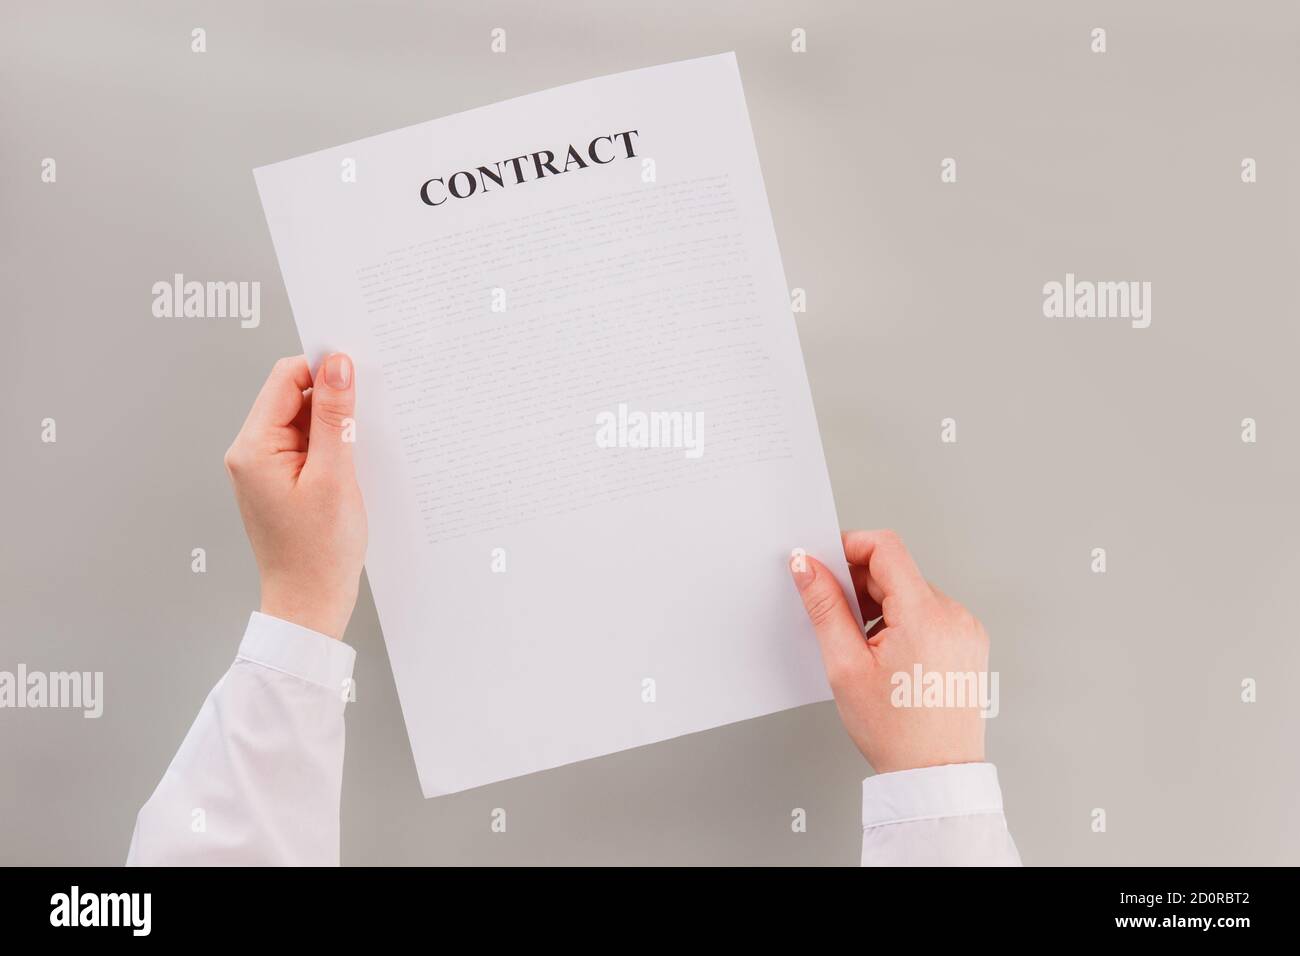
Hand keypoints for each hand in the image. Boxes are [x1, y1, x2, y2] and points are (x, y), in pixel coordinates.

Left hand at [224, 354, 367, 639]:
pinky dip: (331, 446)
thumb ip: (334, 417)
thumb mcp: (334, 477)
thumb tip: (338, 365)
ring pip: (303, 420)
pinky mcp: (280, 480)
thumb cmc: (319, 552)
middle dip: (332, 399)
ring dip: (334, 425)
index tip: (360, 376)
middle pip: (294, 396)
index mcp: (253, 447)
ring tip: (358, 453)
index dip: (324, 370)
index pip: (286, 378)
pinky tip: (350, 466)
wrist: (310, 604)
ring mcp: (264, 467)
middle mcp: (250, 452)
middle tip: (366, 418)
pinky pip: (306, 445)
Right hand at [789, 530, 988, 773]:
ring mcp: (965, 628)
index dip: (849, 546)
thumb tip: (808, 567)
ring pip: (911, 592)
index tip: (826, 562)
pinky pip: (928, 612)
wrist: (935, 774)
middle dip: (860, 586)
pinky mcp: (968, 641)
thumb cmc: (895, 732)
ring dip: (880, 605)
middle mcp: (953, 615)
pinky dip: (902, 621)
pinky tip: (886, 654)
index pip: (885, 548)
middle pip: (897, 571)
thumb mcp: (845, 666)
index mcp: (926, 616)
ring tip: (864, 648)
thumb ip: (824, 607)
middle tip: (837, 620)